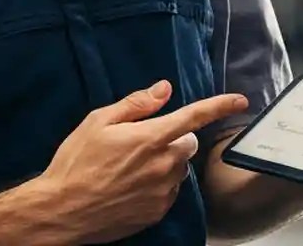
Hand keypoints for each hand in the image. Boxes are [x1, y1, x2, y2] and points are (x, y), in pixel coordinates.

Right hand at [36, 80, 248, 243]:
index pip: (194, 117)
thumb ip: (136, 104)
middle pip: (189, 143)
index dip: (220, 106)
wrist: (61, 211)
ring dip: (167, 162)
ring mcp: (162, 192)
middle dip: (174, 138)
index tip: (241, 101)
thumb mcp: (98, 122)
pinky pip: (169, 191)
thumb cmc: (75, 162)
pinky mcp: (157, 212)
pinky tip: (131, 186)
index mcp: (150, 138)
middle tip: (144, 141)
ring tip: (132, 167)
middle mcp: (163, 165)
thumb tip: (164, 89)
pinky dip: (159, 184)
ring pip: (180, 168)